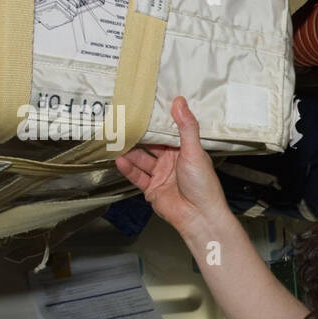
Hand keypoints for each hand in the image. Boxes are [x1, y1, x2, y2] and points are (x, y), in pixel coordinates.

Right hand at [114, 97, 229, 235]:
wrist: (199, 216)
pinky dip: (128, 169)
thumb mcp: (194, 151)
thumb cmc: (203, 185)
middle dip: (138, 136)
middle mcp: (172, 162)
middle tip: (121, 123)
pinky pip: (137, 176)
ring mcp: (161, 176)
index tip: (141, 109)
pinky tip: (119, 160)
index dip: (154, 123)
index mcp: (184, 151)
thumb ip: (186, 127)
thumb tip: (180, 102)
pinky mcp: (152, 189)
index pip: (166, 133)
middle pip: (151, 146)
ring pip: (141, 160)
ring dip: (129, 152)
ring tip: (115, 140)